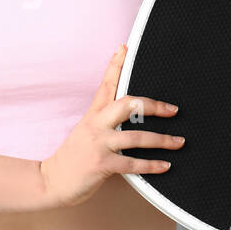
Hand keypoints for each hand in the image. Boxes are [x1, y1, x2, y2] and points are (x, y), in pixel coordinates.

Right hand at [39, 44, 184, 207]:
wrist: (51, 181)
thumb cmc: (72, 158)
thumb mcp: (86, 133)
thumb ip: (104, 123)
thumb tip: (129, 117)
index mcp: (93, 115)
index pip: (106, 85)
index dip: (115, 65)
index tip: (124, 48)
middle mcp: (96, 125)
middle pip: (127, 104)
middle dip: (153, 105)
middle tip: (174, 109)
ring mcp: (99, 144)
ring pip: (136, 136)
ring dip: (162, 139)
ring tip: (178, 141)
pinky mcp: (101, 164)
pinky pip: (132, 163)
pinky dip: (151, 165)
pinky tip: (165, 165)